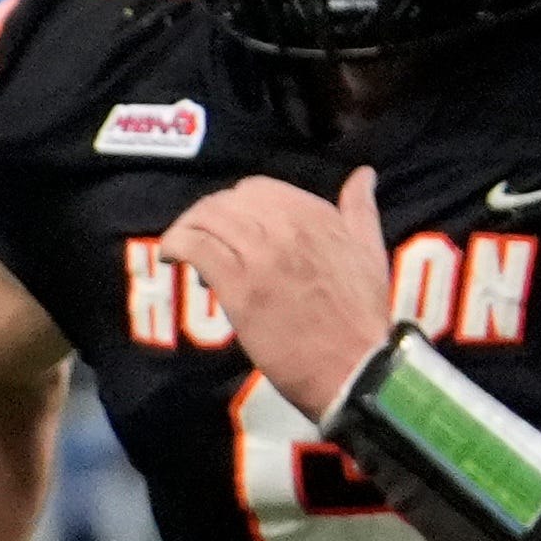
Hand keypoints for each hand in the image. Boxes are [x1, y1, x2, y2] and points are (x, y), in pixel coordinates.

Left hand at [157, 166, 392, 421]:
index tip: (232, 228)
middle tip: (202, 241)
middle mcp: (286, 226)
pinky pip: (195, 247)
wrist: (354, 366)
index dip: (235, 206)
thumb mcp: (370, 251)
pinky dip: (175, 245)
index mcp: (316, 214)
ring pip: (206, 220)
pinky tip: (170, 257)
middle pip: (225, 202)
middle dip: (208, 217)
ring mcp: (261, 254)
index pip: (256, 189)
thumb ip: (360, 209)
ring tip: (182, 249)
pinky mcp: (239, 286)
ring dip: (187, 230)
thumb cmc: (360, 316)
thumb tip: (364, 174)